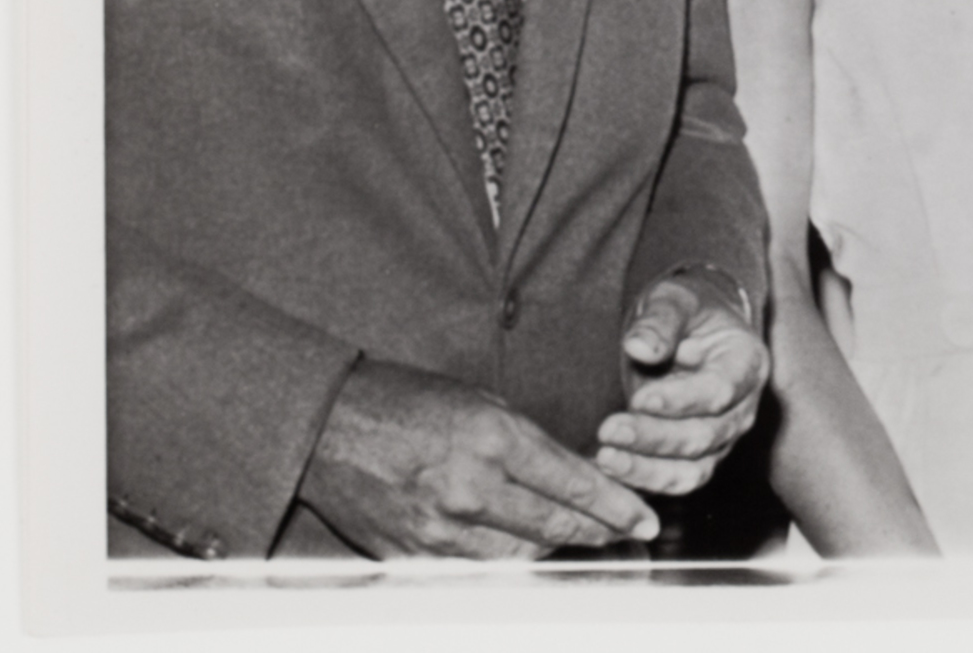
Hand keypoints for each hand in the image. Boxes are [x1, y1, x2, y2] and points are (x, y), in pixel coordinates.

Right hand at [299, 356, 659, 558]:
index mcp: (492, 439)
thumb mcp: (480, 402)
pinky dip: (506, 566)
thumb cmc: (406, 401)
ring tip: (584, 541)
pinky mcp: (412, 554)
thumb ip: (526, 442)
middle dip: (601, 533)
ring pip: (520, 558)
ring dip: (557, 552)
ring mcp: (439, 528)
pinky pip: (475, 572)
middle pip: (554, 527)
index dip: (616, 506)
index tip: (645, 516)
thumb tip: (573, 474)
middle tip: (632, 535)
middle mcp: (470, 488)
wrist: (327, 425)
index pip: (573, 484)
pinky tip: (526, 555)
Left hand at [594, 275, 770, 495]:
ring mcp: (724, 438)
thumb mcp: (676, 300)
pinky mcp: (700, 459)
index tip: (641, 399)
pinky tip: (609, 470)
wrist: (693, 332)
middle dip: (654, 437)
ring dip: (647, 470)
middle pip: (705, 436)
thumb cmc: (687, 312)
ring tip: (606, 459)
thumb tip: (640, 348)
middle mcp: (743, 408)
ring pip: (692, 470)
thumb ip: (661, 320)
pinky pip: (676, 481)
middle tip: (609, 430)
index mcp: (747, 363)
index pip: (720, 390)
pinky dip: (644, 482)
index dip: (682, 399)